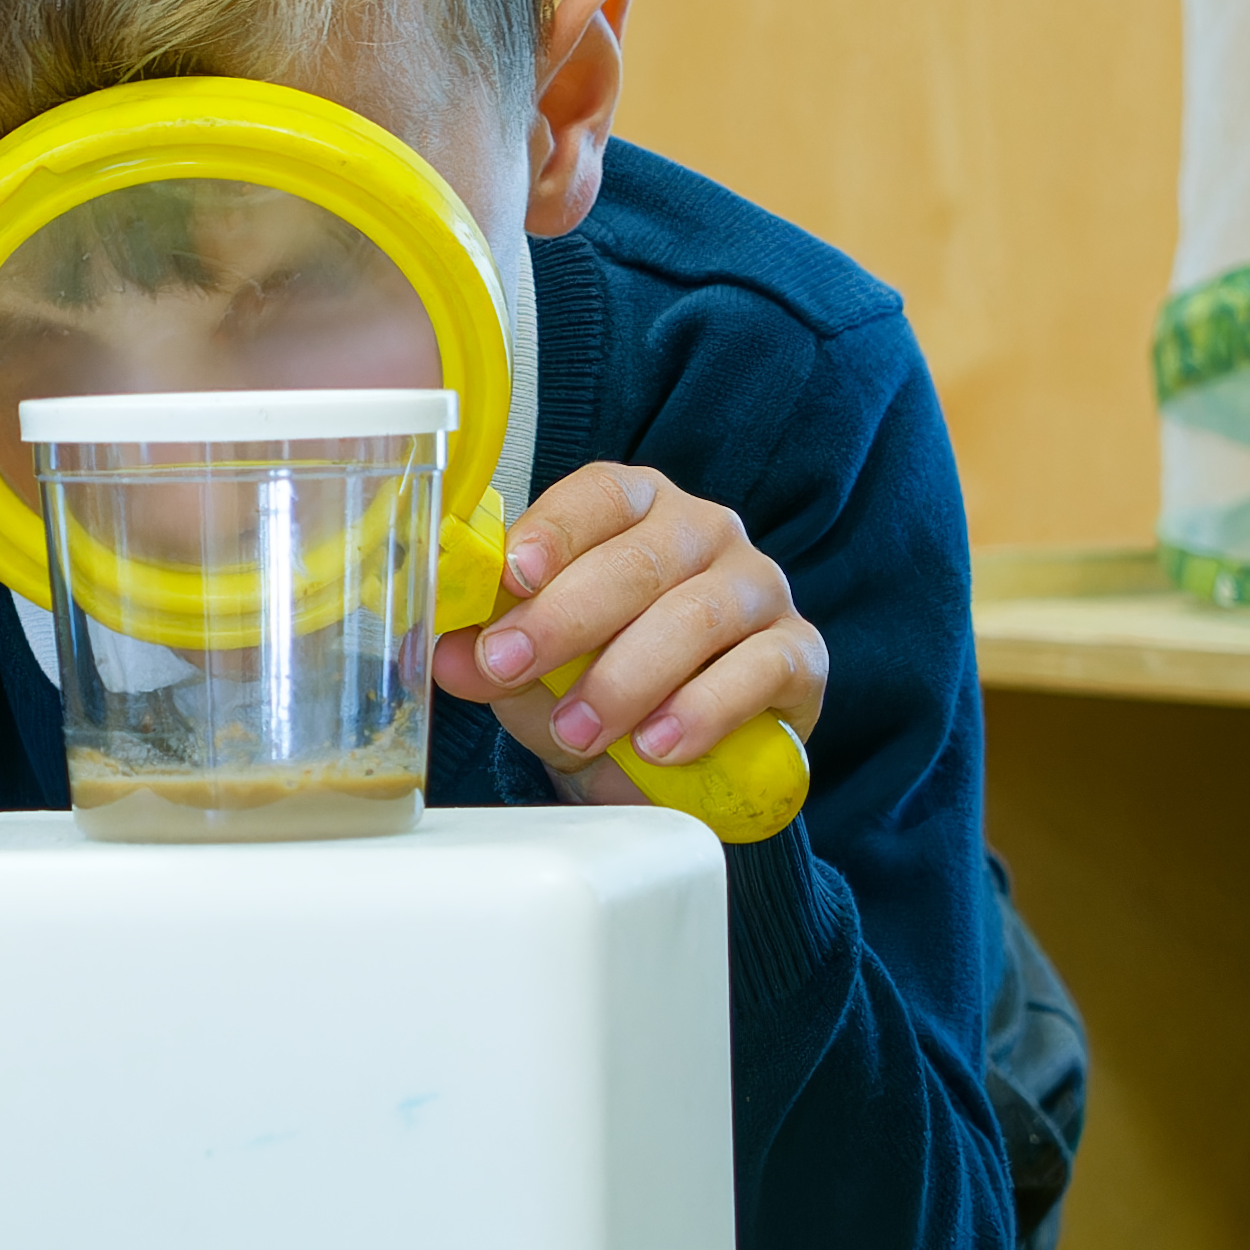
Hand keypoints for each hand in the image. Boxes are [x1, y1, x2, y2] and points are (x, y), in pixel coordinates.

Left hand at [436, 462, 824, 800]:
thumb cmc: (603, 684)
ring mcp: (759, 587)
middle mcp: (704, 531)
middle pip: (639, 558)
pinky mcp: (800, 651)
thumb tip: (448, 656)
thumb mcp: (540, 675)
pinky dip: (703, 709)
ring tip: (578, 731)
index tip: (511, 575)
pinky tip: (658, 745)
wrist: (682, 756)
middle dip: (566, 618)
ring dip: (626, 678)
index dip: (554, 530)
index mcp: (635, 509)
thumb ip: (499, 661)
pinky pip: (759, 669)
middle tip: (511, 668)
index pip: (600, 493)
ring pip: (696, 615)